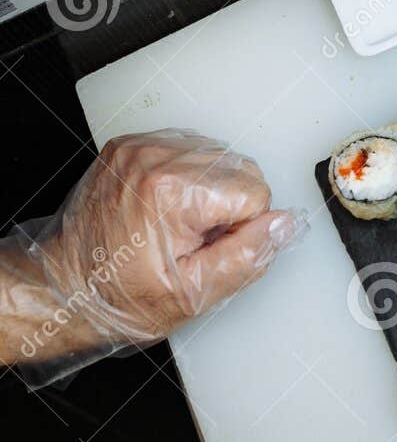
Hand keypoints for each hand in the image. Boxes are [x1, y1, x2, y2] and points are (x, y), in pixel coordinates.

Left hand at [3, 130, 304, 375]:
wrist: (66, 286)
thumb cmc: (122, 296)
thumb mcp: (193, 293)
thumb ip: (246, 257)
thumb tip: (284, 225)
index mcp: (172, 193)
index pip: (255, 191)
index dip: (240, 229)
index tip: (206, 249)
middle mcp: (155, 158)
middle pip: (240, 168)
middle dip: (227, 207)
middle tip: (190, 240)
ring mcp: (140, 147)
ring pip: (218, 156)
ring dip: (209, 190)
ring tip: (175, 224)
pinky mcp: (130, 145)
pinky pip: (188, 150)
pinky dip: (187, 178)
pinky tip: (165, 208)